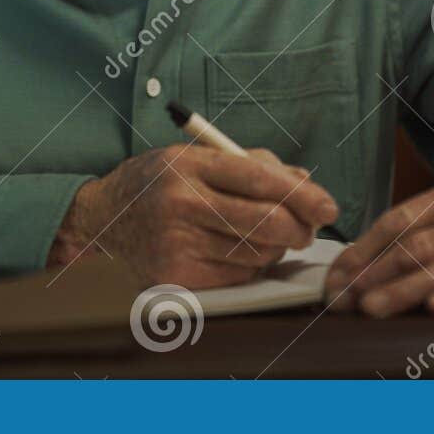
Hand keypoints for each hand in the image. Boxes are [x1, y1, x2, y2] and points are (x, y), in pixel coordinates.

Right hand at [47, 145, 339, 287]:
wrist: (104, 216)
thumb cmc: (161, 181)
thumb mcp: (197, 156)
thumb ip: (253, 164)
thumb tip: (306, 183)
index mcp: (187, 165)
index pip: (258, 179)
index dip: (301, 194)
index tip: (328, 206)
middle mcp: (180, 203)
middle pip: (265, 222)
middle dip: (299, 228)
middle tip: (307, 228)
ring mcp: (177, 243)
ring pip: (257, 253)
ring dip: (275, 248)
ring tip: (266, 235)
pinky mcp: (176, 276)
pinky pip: (238, 276)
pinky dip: (251, 266)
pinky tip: (239, 251)